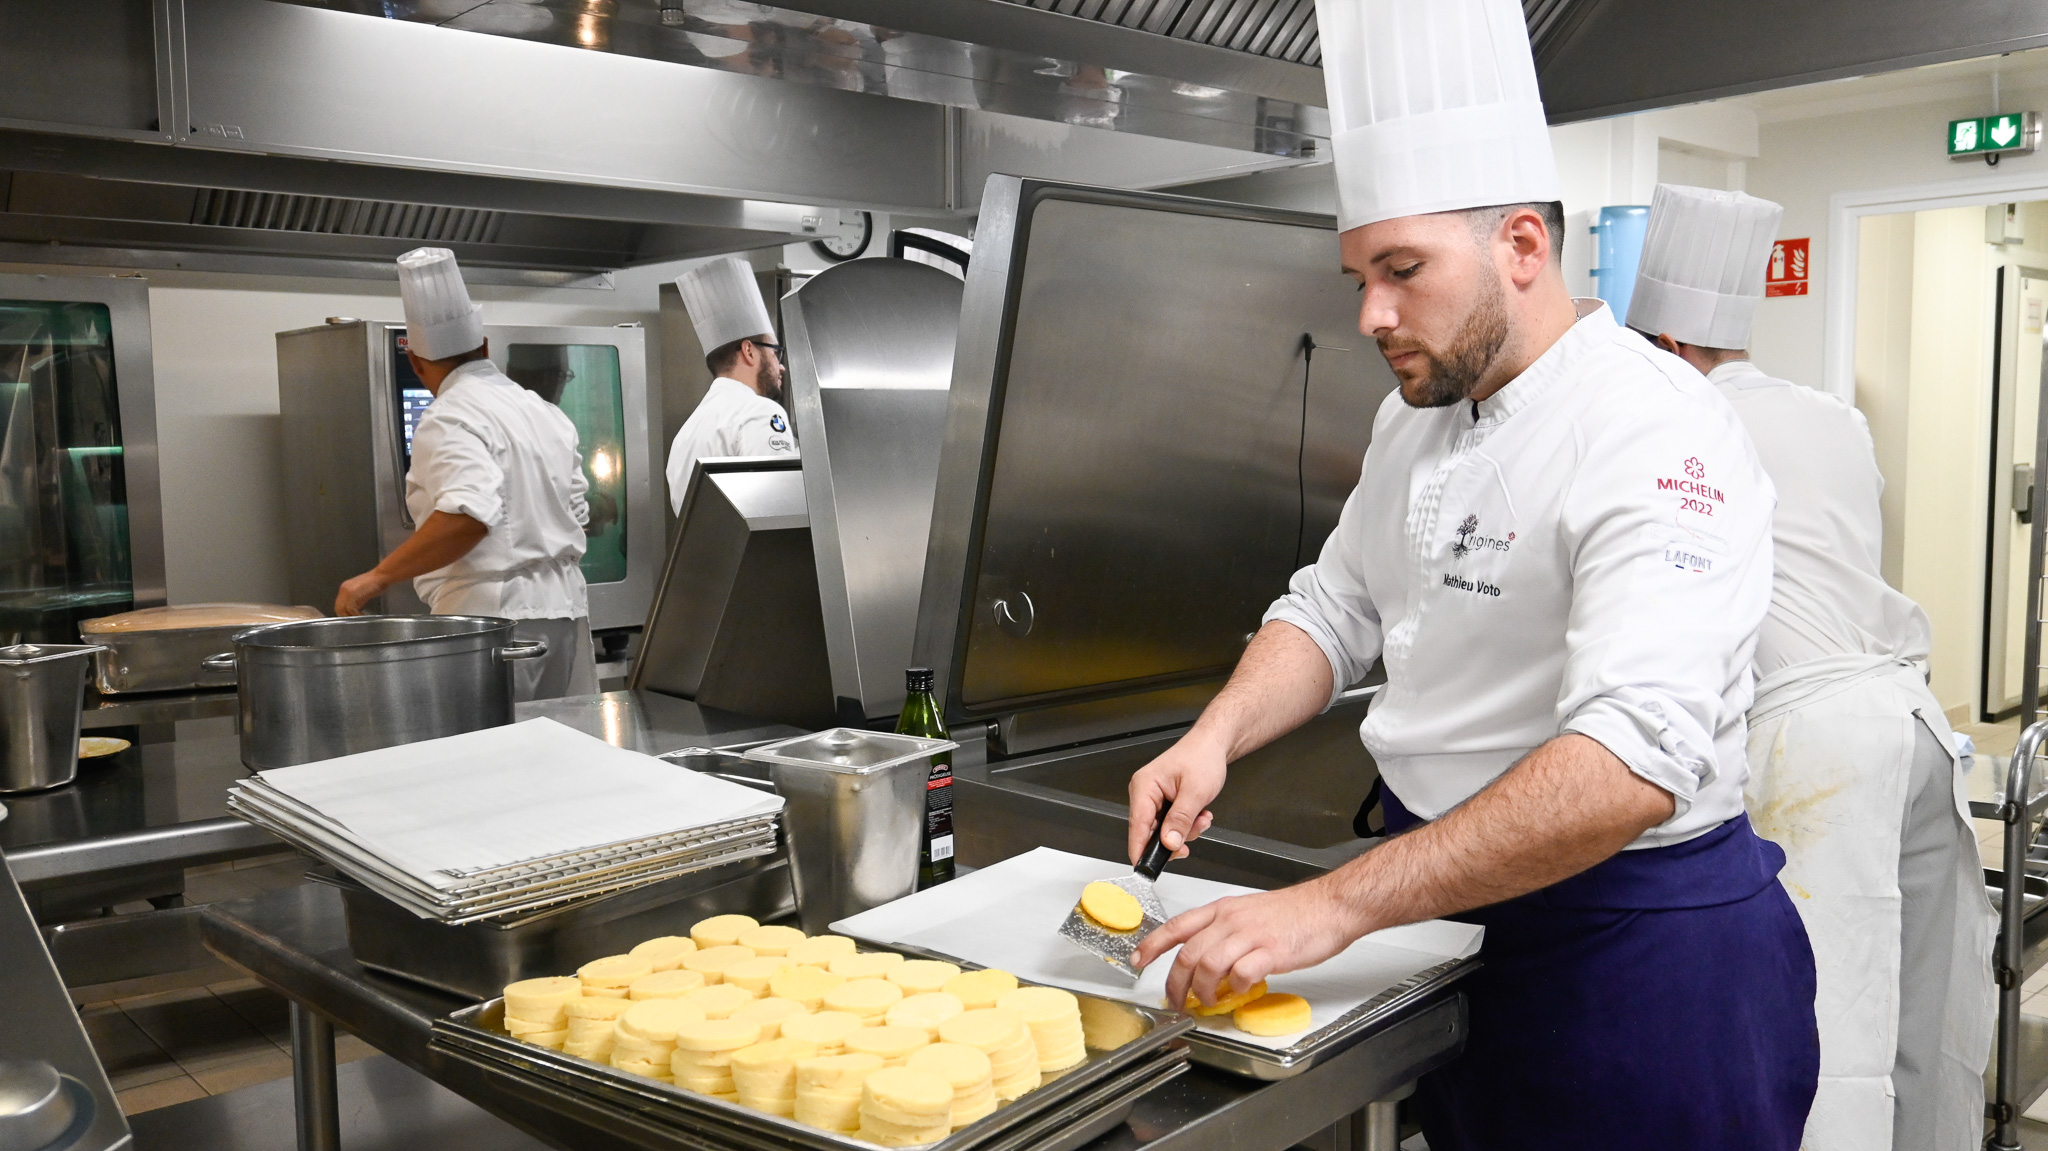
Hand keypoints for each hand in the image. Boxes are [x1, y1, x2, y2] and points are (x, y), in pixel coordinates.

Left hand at [334, 571, 387, 615]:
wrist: (381, 576)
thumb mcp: (362, 591)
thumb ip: (355, 599)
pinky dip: (357, 614)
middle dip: (346, 616)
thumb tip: (354, 609)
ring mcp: (347, 592)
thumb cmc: (376, 583)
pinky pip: (351, 609)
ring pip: (343, 610)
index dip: (344, 612)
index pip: (339, 604)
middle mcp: (343, 589)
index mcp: (344, 588)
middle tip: (355, 620)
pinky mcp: (353, 595)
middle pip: (338, 608)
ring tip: (359, 618)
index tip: (352, 616)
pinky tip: (363, 615)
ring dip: (351, 616)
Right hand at [1127, 736, 1223, 863]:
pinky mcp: (1163, 803)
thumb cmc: (1202, 757)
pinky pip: (1171, 825)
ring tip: (1201, 816)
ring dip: (1186, 830)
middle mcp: (1144, 794)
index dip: (1141, 850)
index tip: (1146, 868)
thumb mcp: (1195, 792)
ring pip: (1164, 832)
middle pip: (1151, 833)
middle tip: (1195, 829)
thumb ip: (1181, 820)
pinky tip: (1199, 814)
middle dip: (1176, 837)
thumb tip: (1169, 843)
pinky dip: (1187, 824)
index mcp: (1144, 787)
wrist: (1212, 745)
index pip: (1137, 826)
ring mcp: (1153, 799)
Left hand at [1135, 878, 1365, 1009]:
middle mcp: (1231, 920)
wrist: (1330, 906)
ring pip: (1208, 965)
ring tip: (1210, 1002)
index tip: (1138, 960)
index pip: (1177, 926)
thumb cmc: (1294, 913)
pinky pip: (1241, 974)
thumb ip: (1225, 934)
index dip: (1152, 945)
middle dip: (1176, 984)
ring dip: (1204, 991)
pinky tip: (1242, 991)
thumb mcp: (1249, 914)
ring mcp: (1250, 935)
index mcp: (1222, 910)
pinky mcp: (1270, 951)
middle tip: (1178, 1001)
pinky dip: (1236, 988)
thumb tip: (1208, 964)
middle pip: (1187, 954)